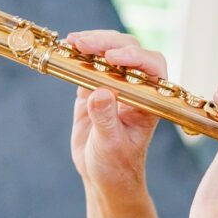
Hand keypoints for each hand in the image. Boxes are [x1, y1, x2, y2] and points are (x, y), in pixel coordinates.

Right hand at [67, 30, 167, 198]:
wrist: (103, 175)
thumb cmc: (115, 165)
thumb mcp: (110, 145)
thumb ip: (106, 119)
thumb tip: (100, 92)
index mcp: (149, 101)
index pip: (152, 68)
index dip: (136, 58)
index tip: (113, 58)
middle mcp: (136, 88)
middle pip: (130, 51)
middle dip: (108, 43)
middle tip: (84, 44)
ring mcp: (115, 85)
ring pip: (110, 51)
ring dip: (93, 43)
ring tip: (73, 42)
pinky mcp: (94, 87)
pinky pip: (89, 64)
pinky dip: (77, 54)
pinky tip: (66, 49)